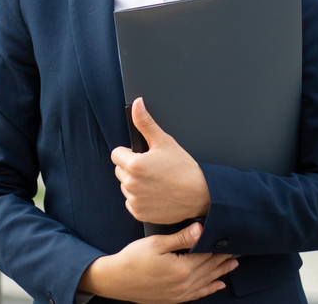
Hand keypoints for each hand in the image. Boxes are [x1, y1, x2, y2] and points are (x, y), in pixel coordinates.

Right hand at [78, 222, 236, 303]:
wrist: (116, 280)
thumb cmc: (133, 259)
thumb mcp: (156, 243)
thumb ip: (181, 237)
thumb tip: (201, 229)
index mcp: (182, 269)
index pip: (207, 256)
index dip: (219, 247)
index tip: (231, 240)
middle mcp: (184, 284)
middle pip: (209, 269)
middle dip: (223, 259)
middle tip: (238, 250)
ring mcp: (179, 294)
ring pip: (206, 282)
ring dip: (221, 273)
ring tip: (233, 265)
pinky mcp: (173, 299)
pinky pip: (197, 295)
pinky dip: (209, 289)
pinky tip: (218, 285)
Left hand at [111, 98, 210, 224]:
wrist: (200, 195)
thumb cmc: (184, 169)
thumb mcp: (164, 141)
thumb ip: (145, 123)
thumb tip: (137, 105)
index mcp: (134, 165)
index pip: (117, 154)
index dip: (129, 153)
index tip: (143, 156)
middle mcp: (131, 184)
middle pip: (120, 170)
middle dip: (132, 168)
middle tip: (152, 169)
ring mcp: (135, 200)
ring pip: (125, 186)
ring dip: (135, 183)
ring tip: (156, 181)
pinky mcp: (139, 213)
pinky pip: (131, 202)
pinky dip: (140, 199)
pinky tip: (155, 194)